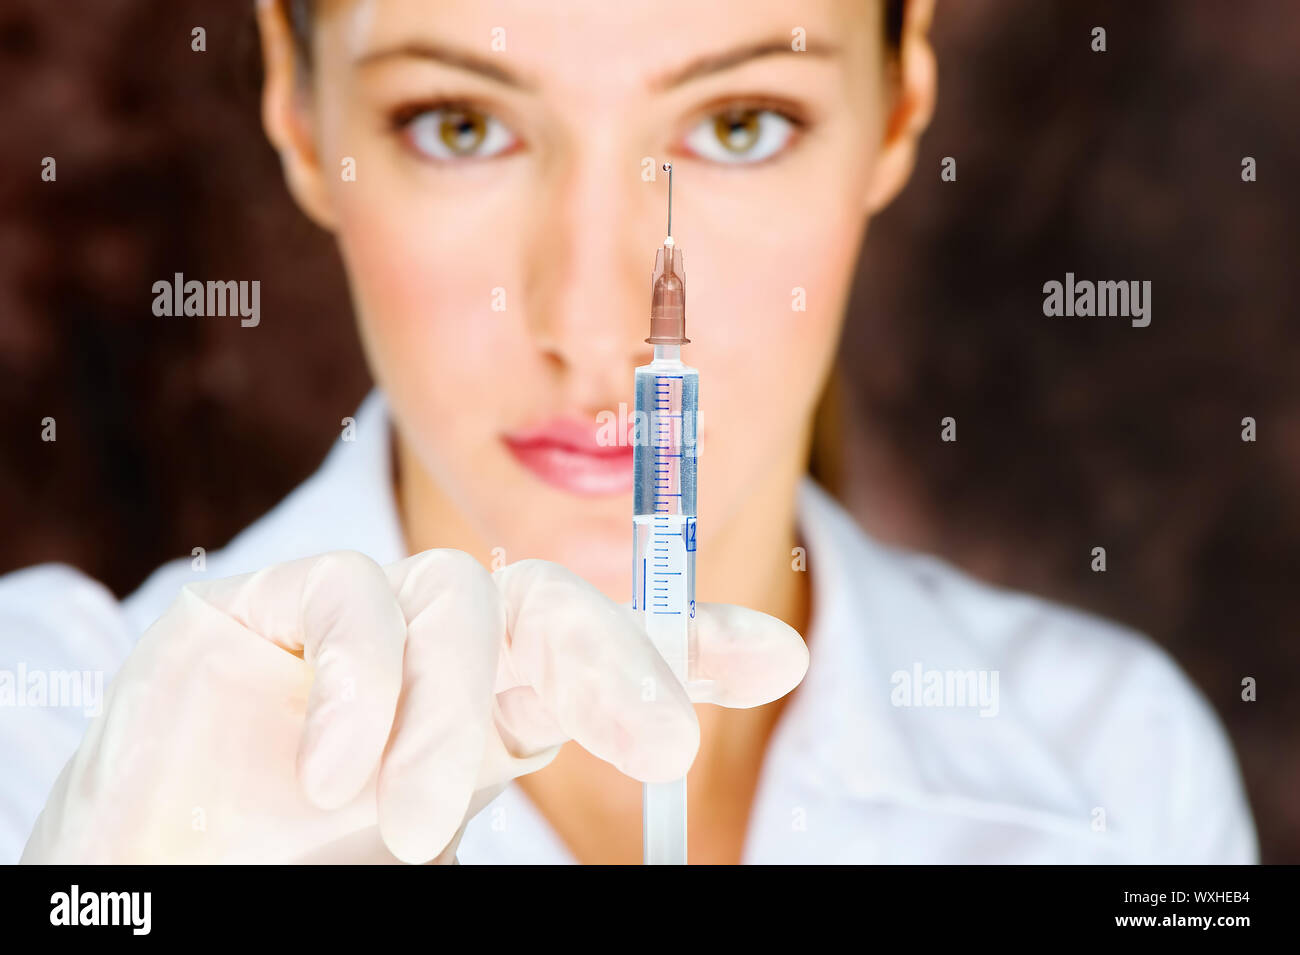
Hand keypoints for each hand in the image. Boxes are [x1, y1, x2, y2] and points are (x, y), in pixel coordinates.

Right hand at [21, 550, 806, 862]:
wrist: (159, 866)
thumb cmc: (301, 862)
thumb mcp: (428, 829)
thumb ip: (503, 768)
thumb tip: (661, 743)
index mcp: (495, 705)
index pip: (606, 655)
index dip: (694, 645)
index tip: (782, 655)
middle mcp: (444, 650)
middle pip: (554, 608)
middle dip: (620, 662)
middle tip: (670, 743)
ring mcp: (366, 613)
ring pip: (455, 603)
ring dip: (447, 713)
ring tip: (412, 817)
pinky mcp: (276, 598)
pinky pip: (350, 601)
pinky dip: (358, 687)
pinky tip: (336, 771)